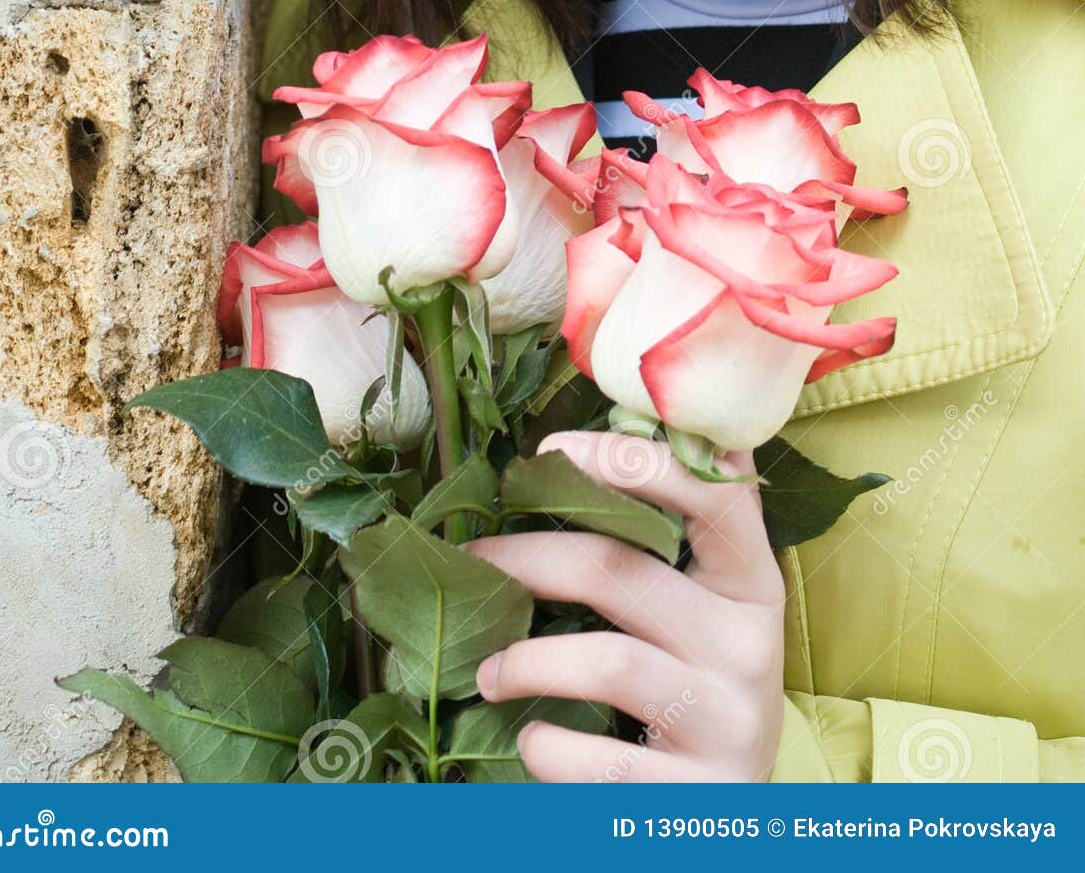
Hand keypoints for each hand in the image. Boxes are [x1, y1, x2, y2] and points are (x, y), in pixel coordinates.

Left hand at [459, 429, 785, 781]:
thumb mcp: (709, 603)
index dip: (629, 459)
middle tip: (471, 560)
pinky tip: (530, 740)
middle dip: (529, 556)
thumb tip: (631, 409)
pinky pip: (604, 761)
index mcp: (751, 580)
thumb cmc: (699, 679)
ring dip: (526, 659)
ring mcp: (728, 719)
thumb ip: (678, 525)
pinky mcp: (695, 792)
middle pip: (622, 570)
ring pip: (609, 662)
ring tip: (486, 671)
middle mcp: (749, 643)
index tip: (552, 448)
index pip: (710, 493)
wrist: (732, 812)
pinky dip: (550, 748)